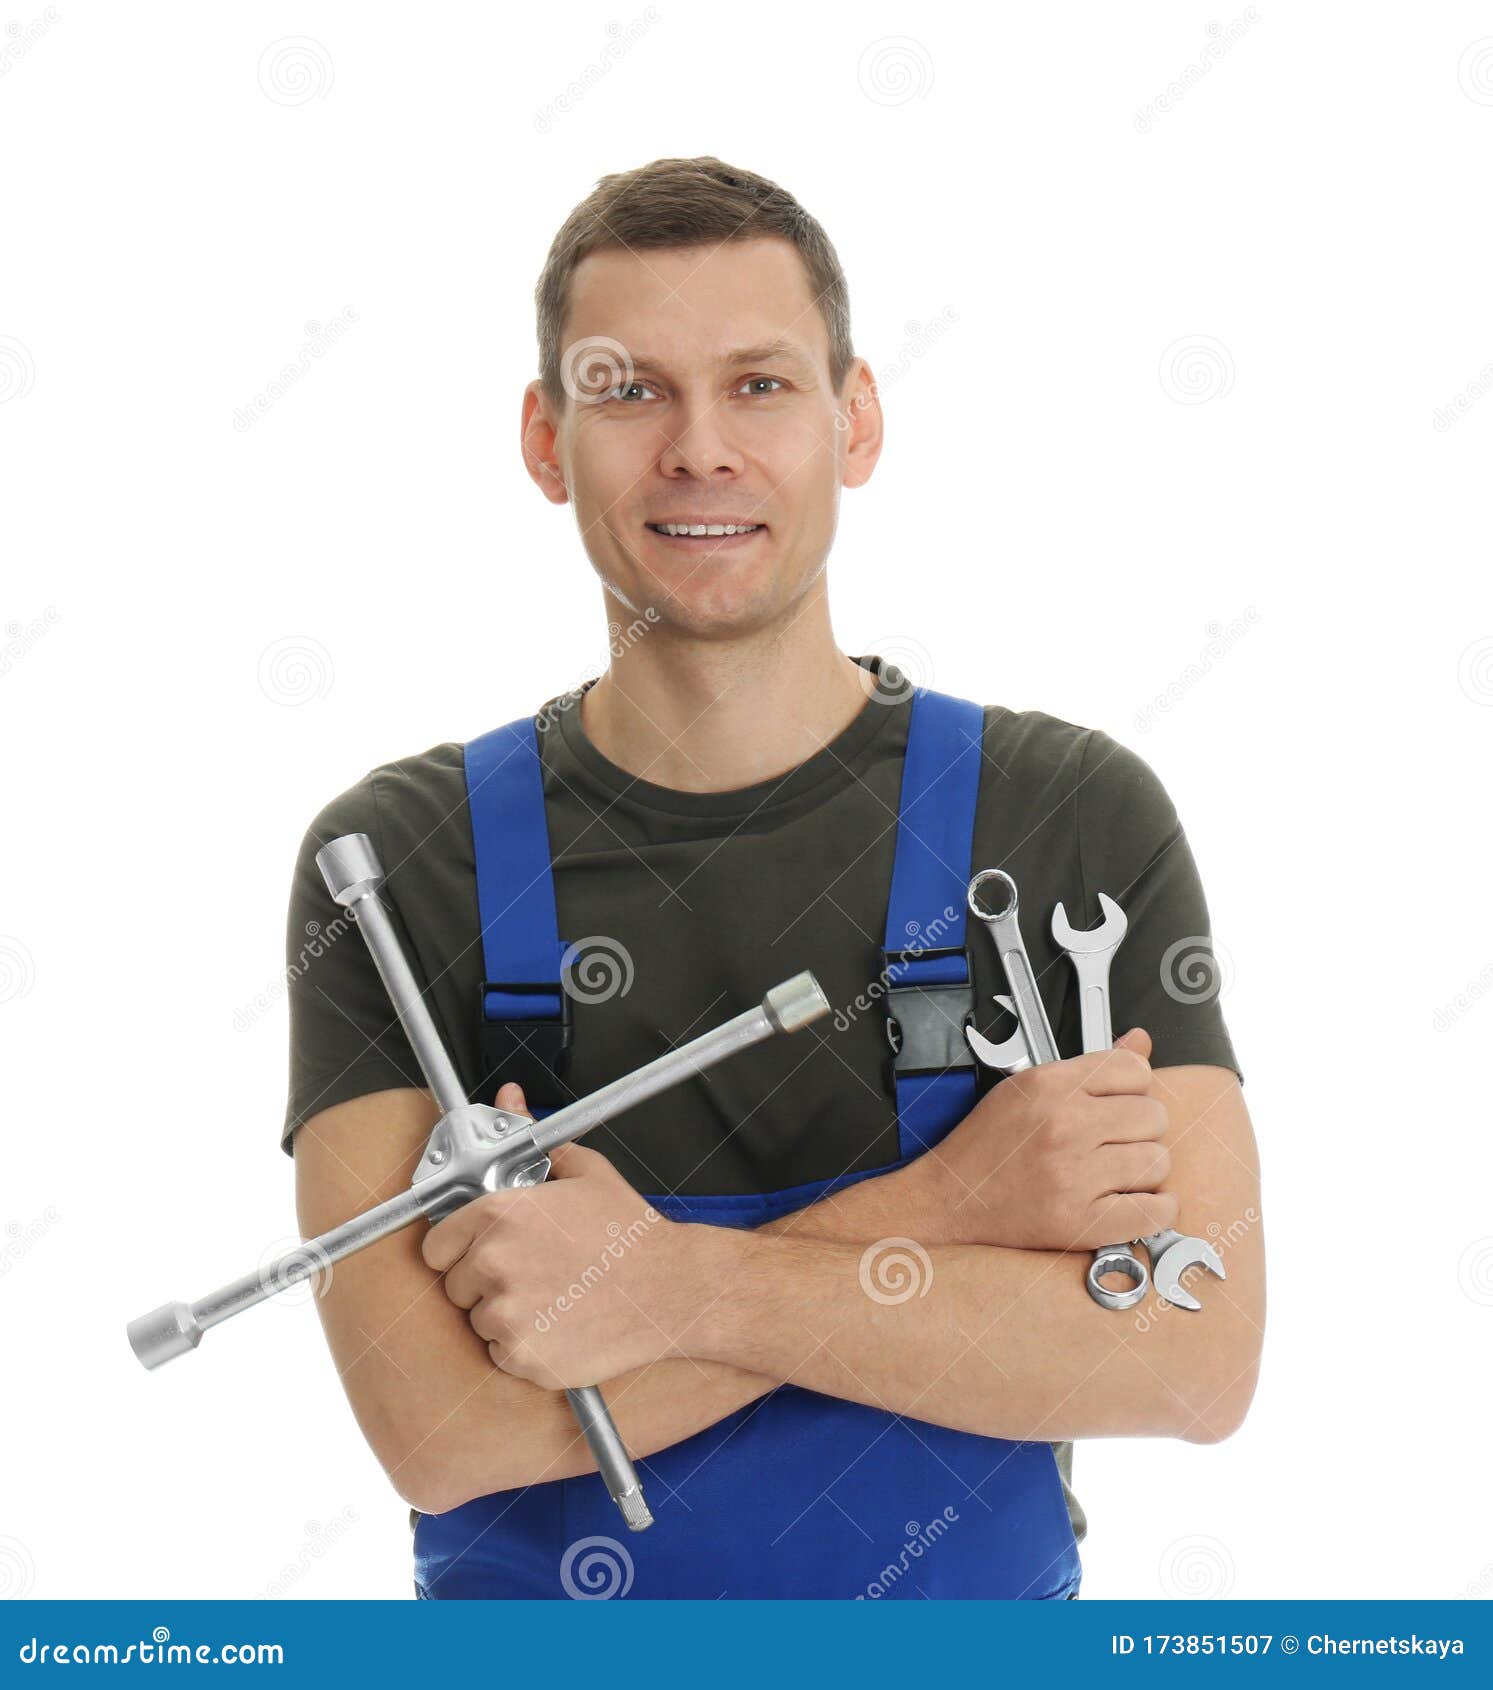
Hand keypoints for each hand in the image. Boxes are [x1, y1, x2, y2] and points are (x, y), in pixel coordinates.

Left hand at [420, 1083, 710, 1389]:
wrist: (672, 1289)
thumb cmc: (629, 1234)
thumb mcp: (583, 1172)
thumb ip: (532, 1137)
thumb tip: (508, 1098)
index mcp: (499, 1214)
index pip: (436, 1245)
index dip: (457, 1249)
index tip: (479, 1252)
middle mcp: (494, 1263)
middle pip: (456, 1286)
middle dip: (485, 1282)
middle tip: (531, 1274)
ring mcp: (506, 1314)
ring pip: (479, 1322)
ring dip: (505, 1315)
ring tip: (552, 1299)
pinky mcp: (522, 1357)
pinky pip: (501, 1355)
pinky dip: (524, 1348)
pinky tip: (559, 1325)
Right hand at [912, 1028, 1178, 1251]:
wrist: (952, 1199)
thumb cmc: (987, 1146)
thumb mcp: (1028, 1088)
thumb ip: (1089, 1066)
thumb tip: (1140, 1042)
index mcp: (1051, 1086)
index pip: (1134, 1069)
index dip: (1135, 1086)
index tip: (1123, 1101)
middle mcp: (1065, 1126)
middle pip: (1153, 1115)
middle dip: (1141, 1128)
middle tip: (1118, 1140)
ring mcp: (1074, 1176)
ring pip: (1157, 1161)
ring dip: (1144, 1169)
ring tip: (1117, 1172)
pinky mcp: (1080, 1221)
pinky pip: (1154, 1213)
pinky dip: (1156, 1209)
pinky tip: (1139, 1201)